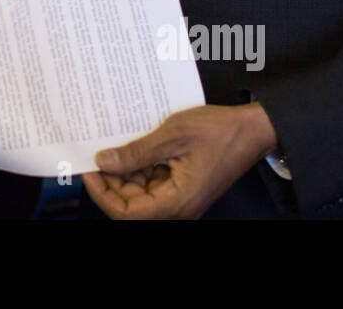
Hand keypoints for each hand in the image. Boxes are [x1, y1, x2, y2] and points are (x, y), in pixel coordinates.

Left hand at [82, 103, 278, 218]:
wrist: (253, 130)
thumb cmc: (221, 132)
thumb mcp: (172, 135)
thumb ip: (137, 152)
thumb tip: (104, 162)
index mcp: (178, 202)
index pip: (126, 213)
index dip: (102, 193)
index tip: (88, 170)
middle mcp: (179, 206)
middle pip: (131, 205)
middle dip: (111, 181)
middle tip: (96, 153)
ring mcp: (181, 197)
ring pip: (140, 194)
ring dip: (124, 173)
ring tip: (113, 145)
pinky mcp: (183, 187)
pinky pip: (153, 183)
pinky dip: (139, 167)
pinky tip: (132, 147)